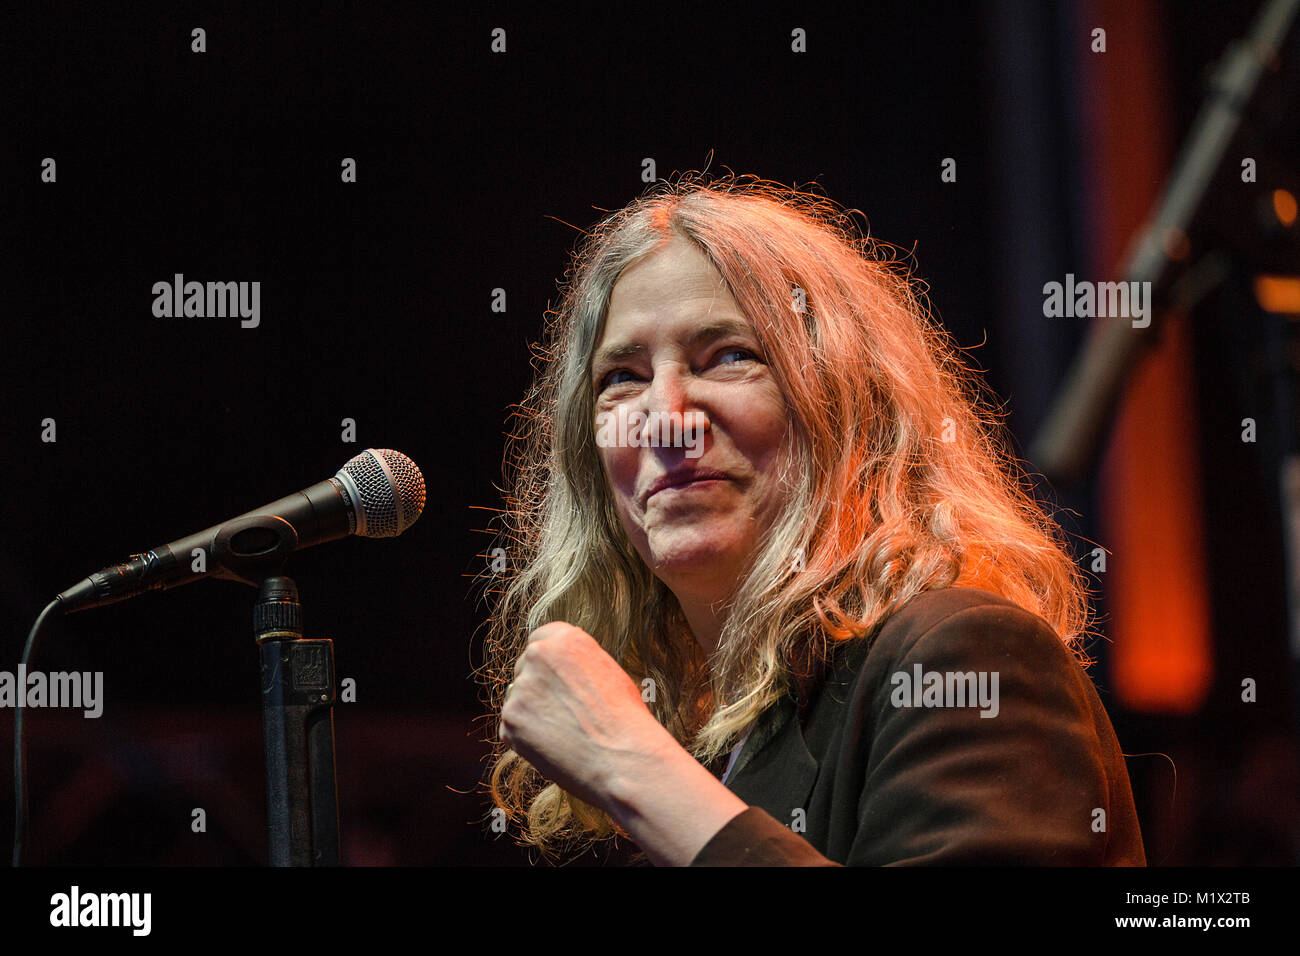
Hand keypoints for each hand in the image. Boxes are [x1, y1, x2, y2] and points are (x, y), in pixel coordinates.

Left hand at [499, 622, 672, 812]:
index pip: (541, 638)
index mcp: (565, 639)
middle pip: (525, 667)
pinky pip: (512, 727)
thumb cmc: (624, 719)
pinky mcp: (510, 720)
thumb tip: (557, 671)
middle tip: (561, 712)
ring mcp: (521, 688)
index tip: (553, 677)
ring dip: (533, 714)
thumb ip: (576, 664)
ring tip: (565, 734)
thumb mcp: (607, 673)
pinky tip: (554, 748)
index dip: (548, 661)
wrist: (622, 759)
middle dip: (537, 687)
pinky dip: (526, 738)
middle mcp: (538, 656)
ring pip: (518, 699)